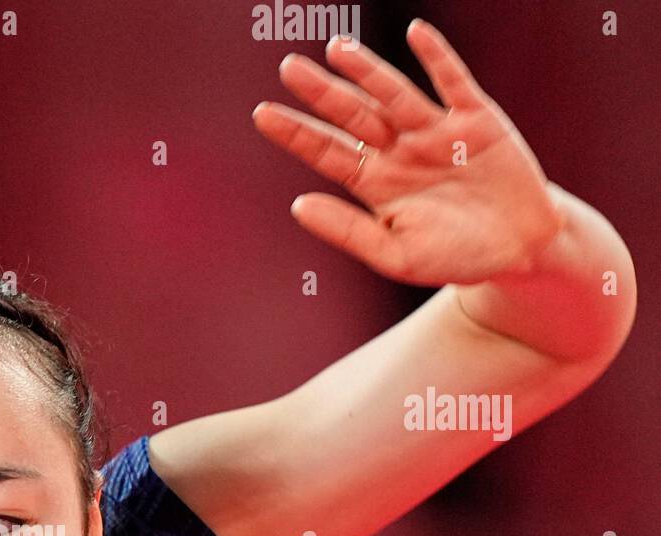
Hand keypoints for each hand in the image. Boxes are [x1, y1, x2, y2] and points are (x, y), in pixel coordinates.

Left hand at [251, 19, 563, 285]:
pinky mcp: (477, 120)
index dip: (296, 133)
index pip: (327, 152)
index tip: (262, 114)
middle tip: (287, 67)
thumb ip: (347, 230)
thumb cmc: (453, 256)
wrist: (518, 250)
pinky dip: (436, 58)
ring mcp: (436, 131)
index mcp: (375, 183)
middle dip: (322, 92)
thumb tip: (297, 205)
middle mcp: (399, 151)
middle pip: (353, 115)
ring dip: (367, 71)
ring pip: (395, 94)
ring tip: (336, 50)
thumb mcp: (395, 255)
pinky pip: (453, 82)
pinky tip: (415, 34)